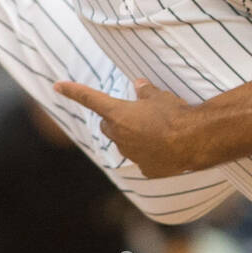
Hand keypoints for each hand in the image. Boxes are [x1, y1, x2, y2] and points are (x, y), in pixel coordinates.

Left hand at [55, 77, 201, 177]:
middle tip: (134, 113)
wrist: (194, 140)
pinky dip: (149, 152)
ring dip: (134, 135)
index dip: (72, 91)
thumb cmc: (175, 113)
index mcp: (118, 114)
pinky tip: (166, 147)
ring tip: (157, 129)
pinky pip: (142, 158)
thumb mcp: (159, 96)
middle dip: (115, 119)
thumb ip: (145, 91)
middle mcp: (120, 135)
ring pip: (125, 143)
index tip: (57, 85)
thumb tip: (138, 83)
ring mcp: (132, 154)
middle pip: (108, 125)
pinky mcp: (147, 169)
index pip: (89, 99)